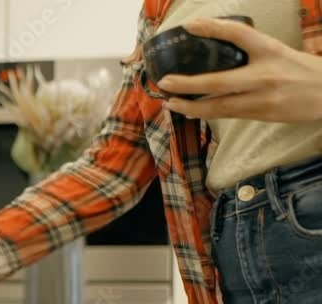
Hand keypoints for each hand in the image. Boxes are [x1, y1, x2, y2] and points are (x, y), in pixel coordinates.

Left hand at [158, 18, 321, 122]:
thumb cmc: (301, 69)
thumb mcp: (279, 50)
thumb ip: (252, 49)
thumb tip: (218, 44)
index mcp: (271, 50)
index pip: (239, 34)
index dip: (213, 28)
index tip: (189, 25)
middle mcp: (265, 75)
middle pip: (219, 81)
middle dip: (187, 84)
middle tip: (164, 81)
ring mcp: (263, 98)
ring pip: (219, 106)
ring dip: (191, 106)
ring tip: (170, 102)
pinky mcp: (262, 115)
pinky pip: (228, 115)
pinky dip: (206, 113)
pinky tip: (191, 111)